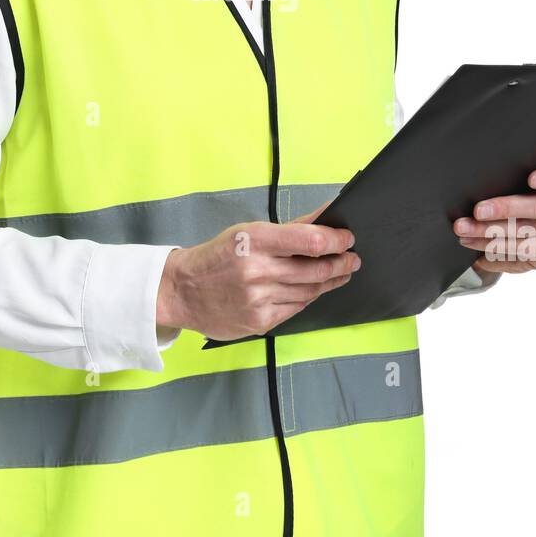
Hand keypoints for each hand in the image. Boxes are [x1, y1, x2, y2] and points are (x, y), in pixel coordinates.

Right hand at [157, 200, 360, 339]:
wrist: (182, 291)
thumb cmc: (217, 257)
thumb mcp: (248, 232)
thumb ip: (290, 228)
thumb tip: (325, 215)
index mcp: (255, 240)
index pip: (311, 241)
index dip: (337, 240)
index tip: (348, 238)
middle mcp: (258, 270)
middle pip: (316, 269)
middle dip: (341, 263)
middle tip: (353, 259)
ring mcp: (259, 299)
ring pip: (310, 291)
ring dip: (330, 282)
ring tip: (340, 273)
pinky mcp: (260, 322)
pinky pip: (296, 308)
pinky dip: (308, 298)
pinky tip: (314, 290)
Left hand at [452, 162, 535, 274]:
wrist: (505, 216)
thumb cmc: (509, 185)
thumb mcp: (511, 175)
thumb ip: (508, 173)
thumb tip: (476, 175)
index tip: (532, 179)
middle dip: (506, 208)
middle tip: (478, 210)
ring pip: (527, 234)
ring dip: (490, 232)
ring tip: (463, 229)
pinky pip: (520, 253)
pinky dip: (491, 248)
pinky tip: (471, 243)